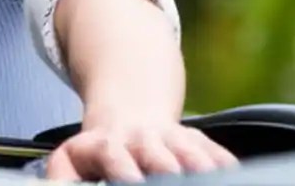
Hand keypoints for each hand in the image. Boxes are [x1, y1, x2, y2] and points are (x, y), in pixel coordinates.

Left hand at [45, 119, 237, 182]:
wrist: (127, 115)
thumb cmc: (99, 152)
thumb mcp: (71, 160)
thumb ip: (62, 177)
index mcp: (107, 146)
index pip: (113, 156)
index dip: (123, 170)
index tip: (132, 182)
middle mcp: (142, 141)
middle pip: (158, 157)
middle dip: (167, 171)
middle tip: (174, 181)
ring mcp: (173, 141)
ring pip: (192, 153)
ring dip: (201, 168)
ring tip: (207, 180)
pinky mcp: (199, 143)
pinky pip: (218, 153)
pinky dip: (225, 166)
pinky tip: (231, 176)